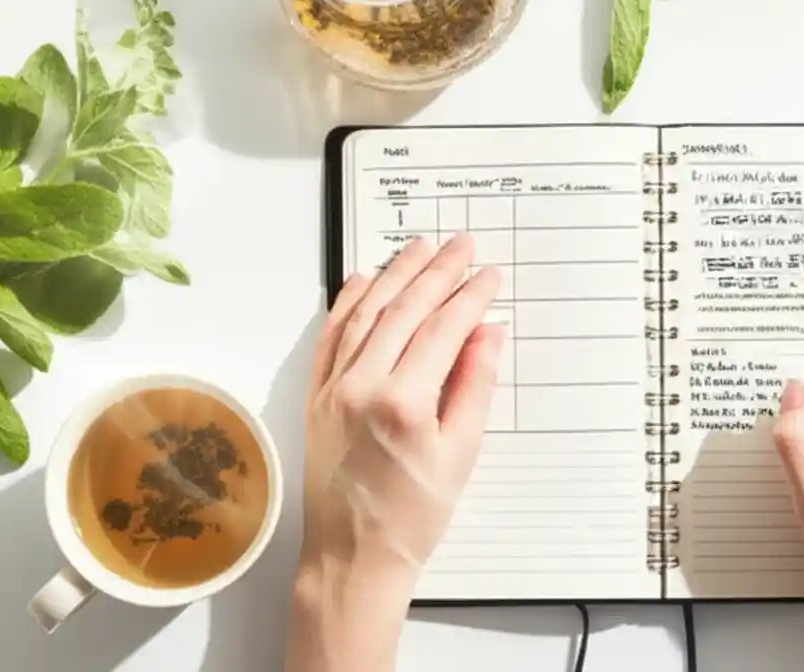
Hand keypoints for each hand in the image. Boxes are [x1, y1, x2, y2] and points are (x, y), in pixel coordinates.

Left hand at [286, 234, 503, 671]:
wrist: (353, 558)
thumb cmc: (410, 518)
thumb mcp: (461, 454)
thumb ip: (474, 385)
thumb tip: (486, 333)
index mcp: (403, 402)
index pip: (443, 329)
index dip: (469, 296)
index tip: (489, 275)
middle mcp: (361, 386)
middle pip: (404, 310)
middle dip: (436, 271)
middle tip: (460, 245)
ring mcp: (332, 389)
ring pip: (365, 313)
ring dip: (395, 275)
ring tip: (420, 248)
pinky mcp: (315, 397)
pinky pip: (331, 335)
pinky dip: (348, 303)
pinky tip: (364, 280)